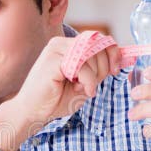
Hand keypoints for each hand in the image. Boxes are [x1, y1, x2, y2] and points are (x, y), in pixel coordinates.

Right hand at [0, 34, 121, 150]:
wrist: (31, 112)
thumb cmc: (55, 99)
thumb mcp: (84, 83)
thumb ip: (98, 70)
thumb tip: (119, 58)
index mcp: (67, 46)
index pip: (97, 38)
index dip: (112, 52)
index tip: (115, 69)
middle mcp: (61, 43)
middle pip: (97, 45)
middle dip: (103, 68)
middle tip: (92, 85)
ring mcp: (55, 50)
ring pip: (91, 55)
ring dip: (94, 76)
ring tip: (83, 89)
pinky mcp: (53, 60)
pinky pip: (83, 66)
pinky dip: (88, 81)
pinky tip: (80, 91)